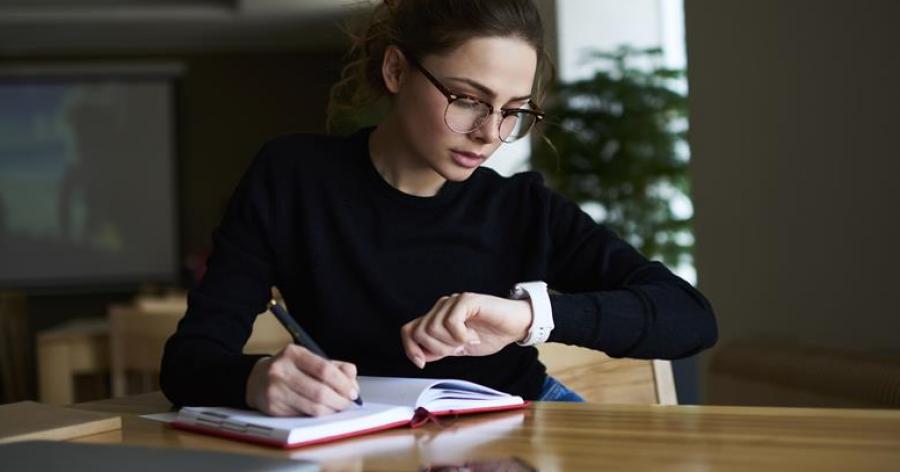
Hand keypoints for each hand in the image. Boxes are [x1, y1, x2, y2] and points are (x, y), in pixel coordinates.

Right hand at [245, 344, 358, 416]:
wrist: (256, 379)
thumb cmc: (290, 369)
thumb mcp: (310, 360)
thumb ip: (335, 367)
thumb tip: (352, 380)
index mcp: (293, 353)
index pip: (324, 369)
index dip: (343, 383)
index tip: (353, 391)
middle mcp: (281, 370)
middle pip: (319, 391)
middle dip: (339, 400)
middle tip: (347, 403)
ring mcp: (275, 390)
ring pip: (312, 408)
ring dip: (331, 411)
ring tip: (336, 408)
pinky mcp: (272, 408)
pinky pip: (303, 416)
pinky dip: (316, 416)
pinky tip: (320, 411)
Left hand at [400, 292, 532, 368]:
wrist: (515, 326)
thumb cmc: (491, 334)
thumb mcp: (459, 348)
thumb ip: (439, 350)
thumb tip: (420, 356)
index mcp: (438, 318)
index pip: (409, 330)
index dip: (410, 348)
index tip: (422, 363)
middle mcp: (442, 307)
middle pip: (420, 332)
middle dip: (438, 348)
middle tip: (458, 349)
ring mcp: (453, 302)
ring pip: (433, 328)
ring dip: (451, 342)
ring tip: (468, 340)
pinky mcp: (467, 300)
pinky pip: (451, 322)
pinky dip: (461, 335)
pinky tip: (473, 335)